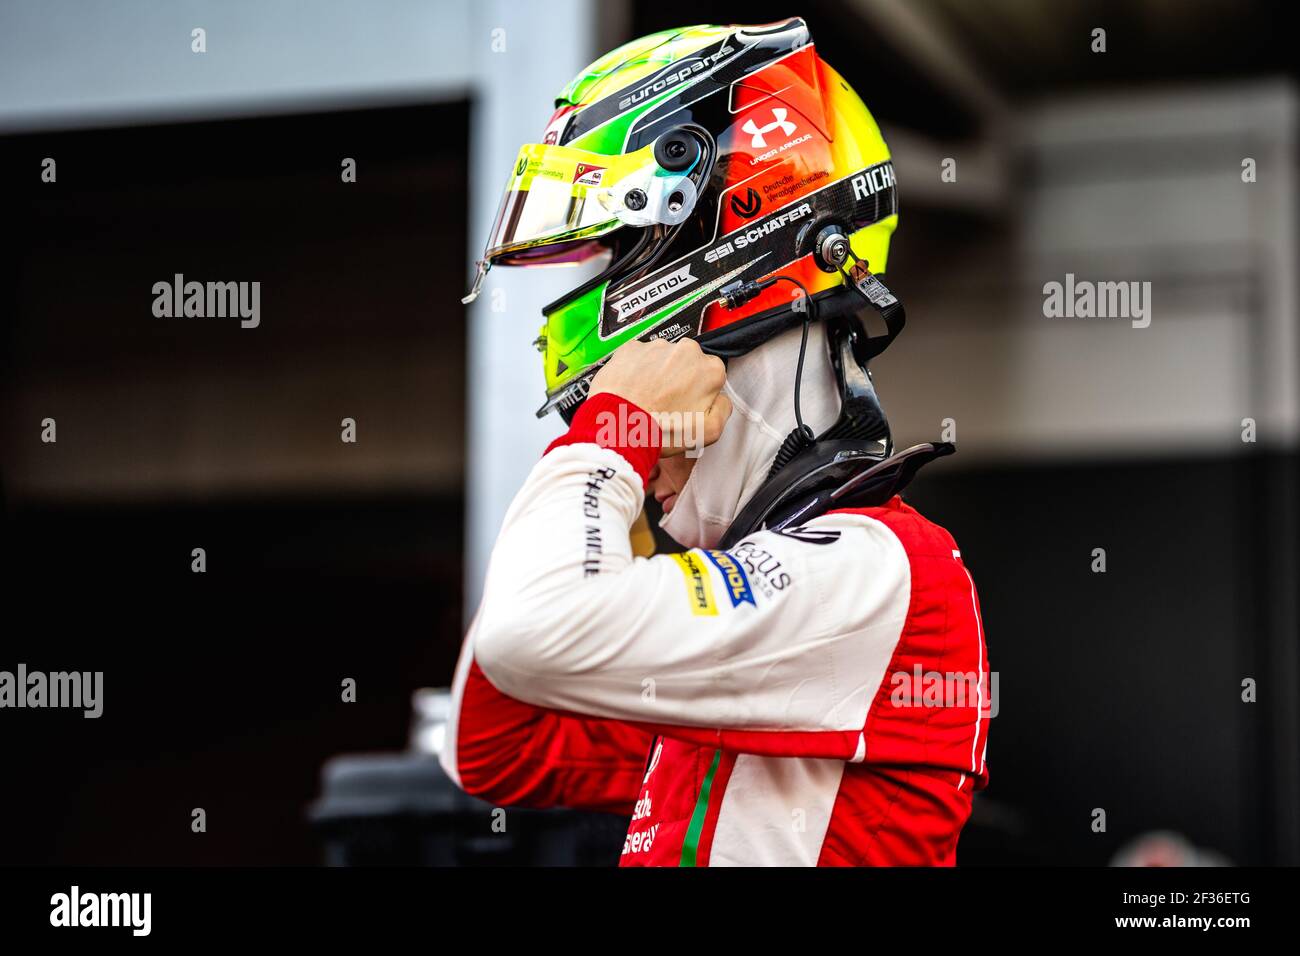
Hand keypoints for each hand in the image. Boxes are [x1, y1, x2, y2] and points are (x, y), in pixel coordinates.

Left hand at [589, 338, 731, 456]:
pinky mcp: (631, 348)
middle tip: (665, 405)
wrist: (619, 428)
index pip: (711, 376)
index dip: (699, 393)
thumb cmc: (660, 430)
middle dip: (679, 380)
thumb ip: (723, 410)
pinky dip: (635, 370)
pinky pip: (638, 357)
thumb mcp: (708, 432)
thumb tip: (720, 399)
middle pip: (687, 364)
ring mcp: (657, 347)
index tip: (687, 405)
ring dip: (657, 375)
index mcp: (710, 370)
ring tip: (646, 400)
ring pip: (662, 359)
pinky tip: (632, 391)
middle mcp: (686, 351)